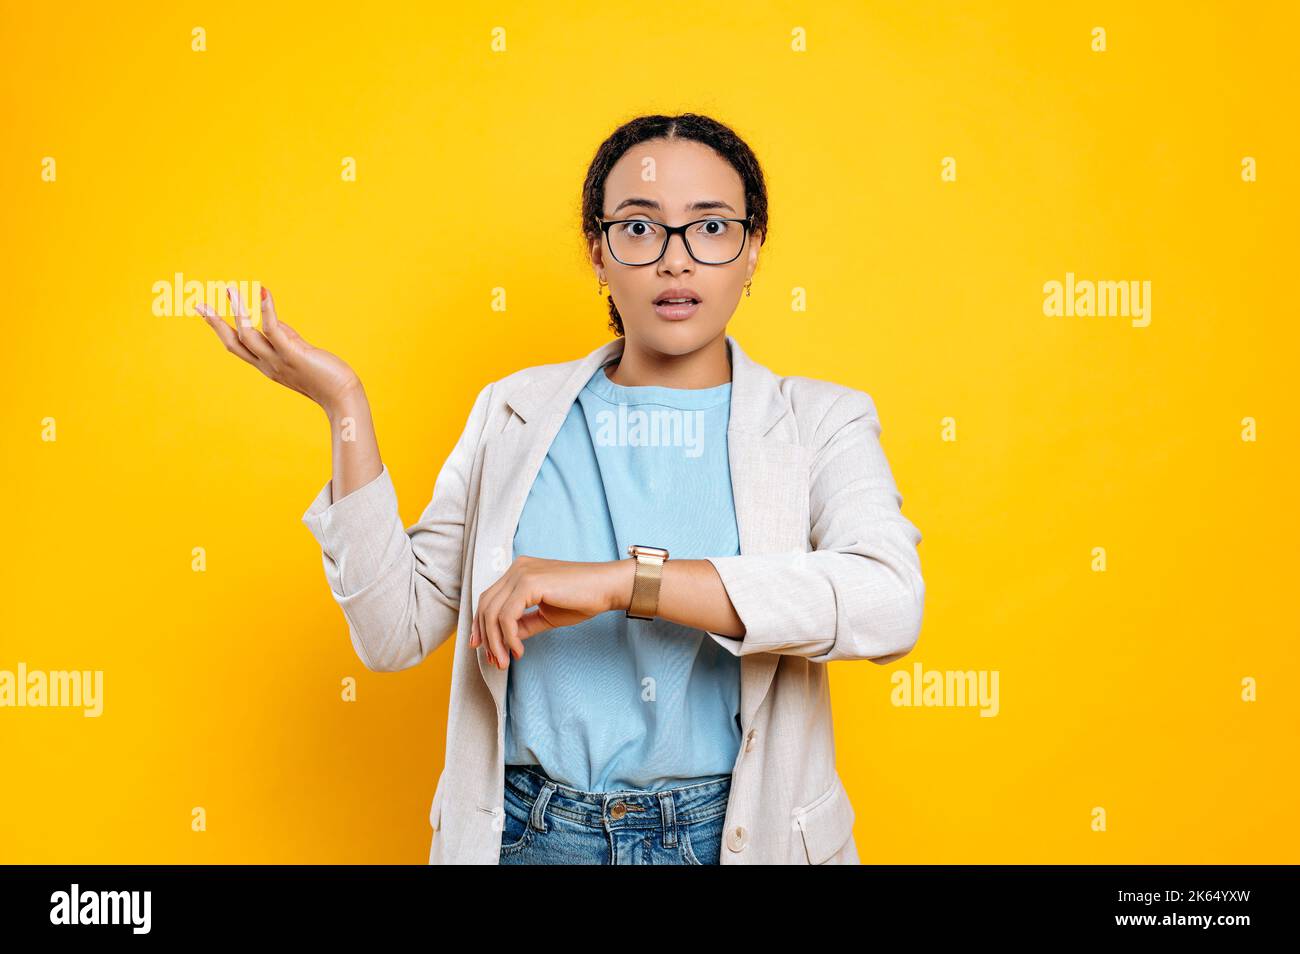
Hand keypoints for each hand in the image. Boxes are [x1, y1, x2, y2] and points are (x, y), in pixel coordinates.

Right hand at [197, 284, 361, 412]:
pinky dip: (267, 312)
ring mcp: (278, 360)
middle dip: (215, 323)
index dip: (221, 329)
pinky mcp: (294, 355)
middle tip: (198, 303)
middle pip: (233, 343)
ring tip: (230, 289)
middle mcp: (268, 364)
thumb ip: (285, 338)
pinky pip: (274, 331)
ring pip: (248, 335)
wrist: (342, 397)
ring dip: (237, 311)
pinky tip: (263, 294)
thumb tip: (272, 319)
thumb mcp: (299, 354)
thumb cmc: (326, 377)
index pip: (237, 346)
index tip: (206, 311)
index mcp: (267, 365)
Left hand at [470, 556, 633, 668]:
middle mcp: (517, 568)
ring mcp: (521, 574)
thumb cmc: (582, 599)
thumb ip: (523, 624)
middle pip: (485, 606)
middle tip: (496, 662)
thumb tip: (504, 640)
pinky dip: (509, 638)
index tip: (485, 650)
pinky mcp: (529, 583)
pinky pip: (507, 616)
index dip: (482, 626)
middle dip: (486, 638)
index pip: (489, 600)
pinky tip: (519, 650)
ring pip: (493, 613)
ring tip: (506, 661)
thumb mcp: (545, 615)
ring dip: (496, 642)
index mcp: (519, 572)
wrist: (607, 588)